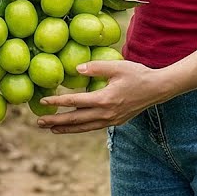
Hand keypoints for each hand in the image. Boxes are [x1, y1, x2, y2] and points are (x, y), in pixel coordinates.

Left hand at [36, 60, 168, 133]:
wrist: (158, 89)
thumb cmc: (137, 74)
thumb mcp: (117, 66)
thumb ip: (95, 67)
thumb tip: (76, 70)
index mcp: (104, 99)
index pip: (75, 102)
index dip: (57, 102)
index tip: (43, 102)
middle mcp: (106, 113)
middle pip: (75, 119)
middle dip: (55, 121)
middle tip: (38, 122)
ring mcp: (111, 120)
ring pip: (83, 127)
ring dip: (66, 128)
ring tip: (50, 128)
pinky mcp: (115, 121)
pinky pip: (92, 127)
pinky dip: (80, 128)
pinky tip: (72, 126)